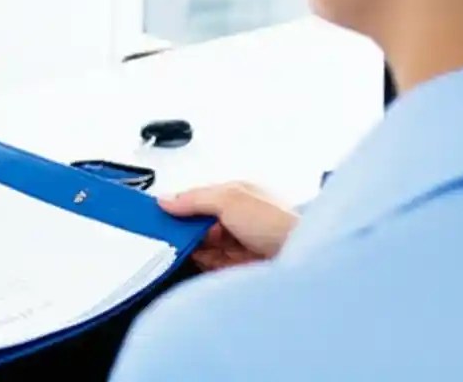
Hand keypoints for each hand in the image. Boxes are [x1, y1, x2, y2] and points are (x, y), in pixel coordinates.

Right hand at [159, 182, 298, 270]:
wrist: (304, 261)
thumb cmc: (280, 223)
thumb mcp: (229, 199)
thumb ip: (195, 199)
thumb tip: (167, 200)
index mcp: (238, 195)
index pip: (199, 198)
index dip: (179, 205)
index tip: (159, 213)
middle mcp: (240, 219)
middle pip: (200, 224)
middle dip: (184, 229)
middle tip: (166, 234)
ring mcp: (240, 244)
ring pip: (204, 245)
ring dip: (191, 247)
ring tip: (176, 248)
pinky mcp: (240, 268)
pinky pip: (212, 264)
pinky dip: (200, 262)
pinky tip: (192, 261)